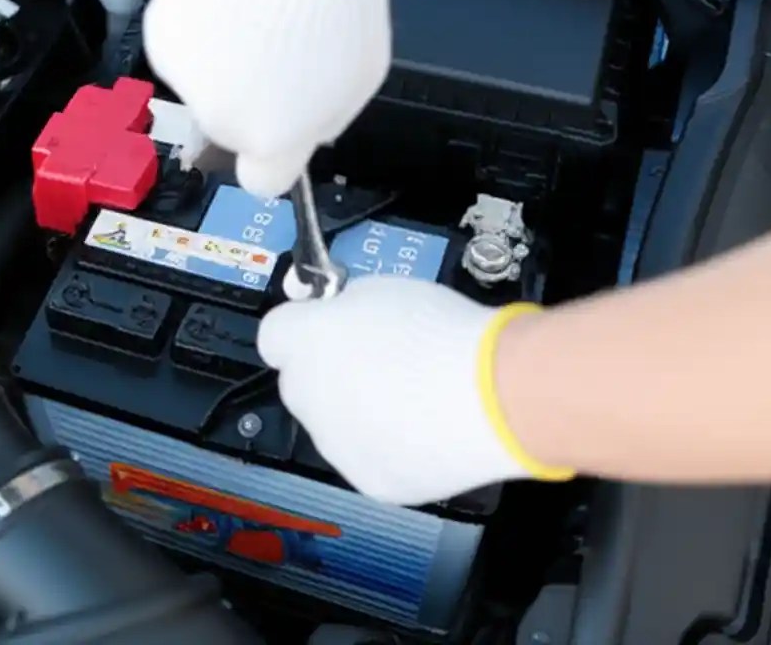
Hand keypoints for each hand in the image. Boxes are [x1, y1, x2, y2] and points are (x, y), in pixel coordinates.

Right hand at [143, 0, 393, 198]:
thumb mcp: (359, 79)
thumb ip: (323, 120)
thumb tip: (304, 133)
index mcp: (276, 138)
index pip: (263, 181)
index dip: (272, 154)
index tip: (277, 135)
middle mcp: (224, 119)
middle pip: (233, 128)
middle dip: (251, 98)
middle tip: (278, 50)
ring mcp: (188, 81)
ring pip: (203, 87)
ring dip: (222, 62)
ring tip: (258, 16)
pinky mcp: (162, 40)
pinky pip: (181, 50)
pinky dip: (199, 30)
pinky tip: (231, 1)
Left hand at [257, 276, 559, 504]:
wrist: (495, 397)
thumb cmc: (445, 333)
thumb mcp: (384, 290)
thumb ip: (348, 305)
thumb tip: (341, 314)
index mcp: (302, 340)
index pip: (275, 334)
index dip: (305, 327)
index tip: (330, 324)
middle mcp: (306, 395)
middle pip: (302, 383)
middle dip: (330, 374)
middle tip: (380, 362)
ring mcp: (335, 444)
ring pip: (335, 425)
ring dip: (360, 413)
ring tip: (415, 398)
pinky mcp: (368, 480)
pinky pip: (368, 458)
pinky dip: (390, 447)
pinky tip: (426, 429)